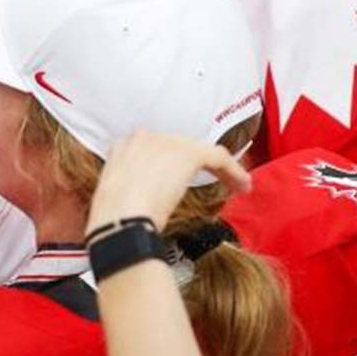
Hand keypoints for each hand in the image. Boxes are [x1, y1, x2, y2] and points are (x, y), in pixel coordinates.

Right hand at [88, 131, 251, 230]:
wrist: (119, 217)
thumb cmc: (114, 217)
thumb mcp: (116, 196)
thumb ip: (131, 189)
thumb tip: (143, 202)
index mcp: (124, 147)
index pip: (154, 149)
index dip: (171, 164)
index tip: (178, 179)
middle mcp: (145, 138)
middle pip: (179, 147)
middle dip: (195, 165)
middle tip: (209, 182)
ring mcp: (167, 143)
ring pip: (201, 151)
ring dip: (220, 169)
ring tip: (234, 185)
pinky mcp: (188, 153)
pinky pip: (218, 156)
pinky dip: (233, 171)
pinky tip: (242, 185)